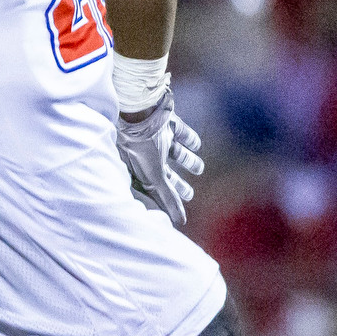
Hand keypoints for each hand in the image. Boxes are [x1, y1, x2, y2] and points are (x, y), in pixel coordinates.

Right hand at [116, 87, 203, 229]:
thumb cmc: (140, 147)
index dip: (168, 202)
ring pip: (175, 153)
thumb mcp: (153, 177)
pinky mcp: (166, 122)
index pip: (156, 190)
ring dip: (188, 162)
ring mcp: (156, 138)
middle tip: (190, 194)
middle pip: (165, 173)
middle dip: (178, 185)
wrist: (137, 112)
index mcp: (140, 170)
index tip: (180, 215)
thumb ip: (166, 198)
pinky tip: (197, 144)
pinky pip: (180, 131)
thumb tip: (180, 223)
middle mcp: (147, 155)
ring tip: (199, 169)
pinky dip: (189, 139)